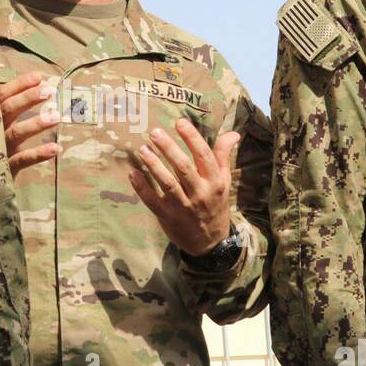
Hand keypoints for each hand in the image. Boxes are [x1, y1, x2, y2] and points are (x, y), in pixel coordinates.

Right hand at [0, 72, 59, 176]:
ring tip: (56, 116)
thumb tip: (32, 84)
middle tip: (49, 91)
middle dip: (28, 98)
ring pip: (16, 133)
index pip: (2, 95)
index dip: (19, 85)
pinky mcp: (4, 168)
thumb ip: (5, 107)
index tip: (38, 77)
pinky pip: (22, 160)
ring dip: (36, 124)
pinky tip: (55, 148)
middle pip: (8, 110)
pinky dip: (38, 154)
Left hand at [128, 119, 239, 256]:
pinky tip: (132, 172)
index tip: (179, 122)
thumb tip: (233, 133)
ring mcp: (183, 206)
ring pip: (167, 183)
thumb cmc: (215, 204)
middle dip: (169, 149)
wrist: (211, 243)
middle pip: (184, 168)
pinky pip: (152, 201)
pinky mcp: (168, 217)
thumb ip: (223, 156)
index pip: (204, 156)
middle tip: (154, 132)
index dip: (192, 138)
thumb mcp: (223, 181)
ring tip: (142, 149)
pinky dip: (142, 187)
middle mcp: (200, 193)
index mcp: (214, 182)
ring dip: (154, 165)